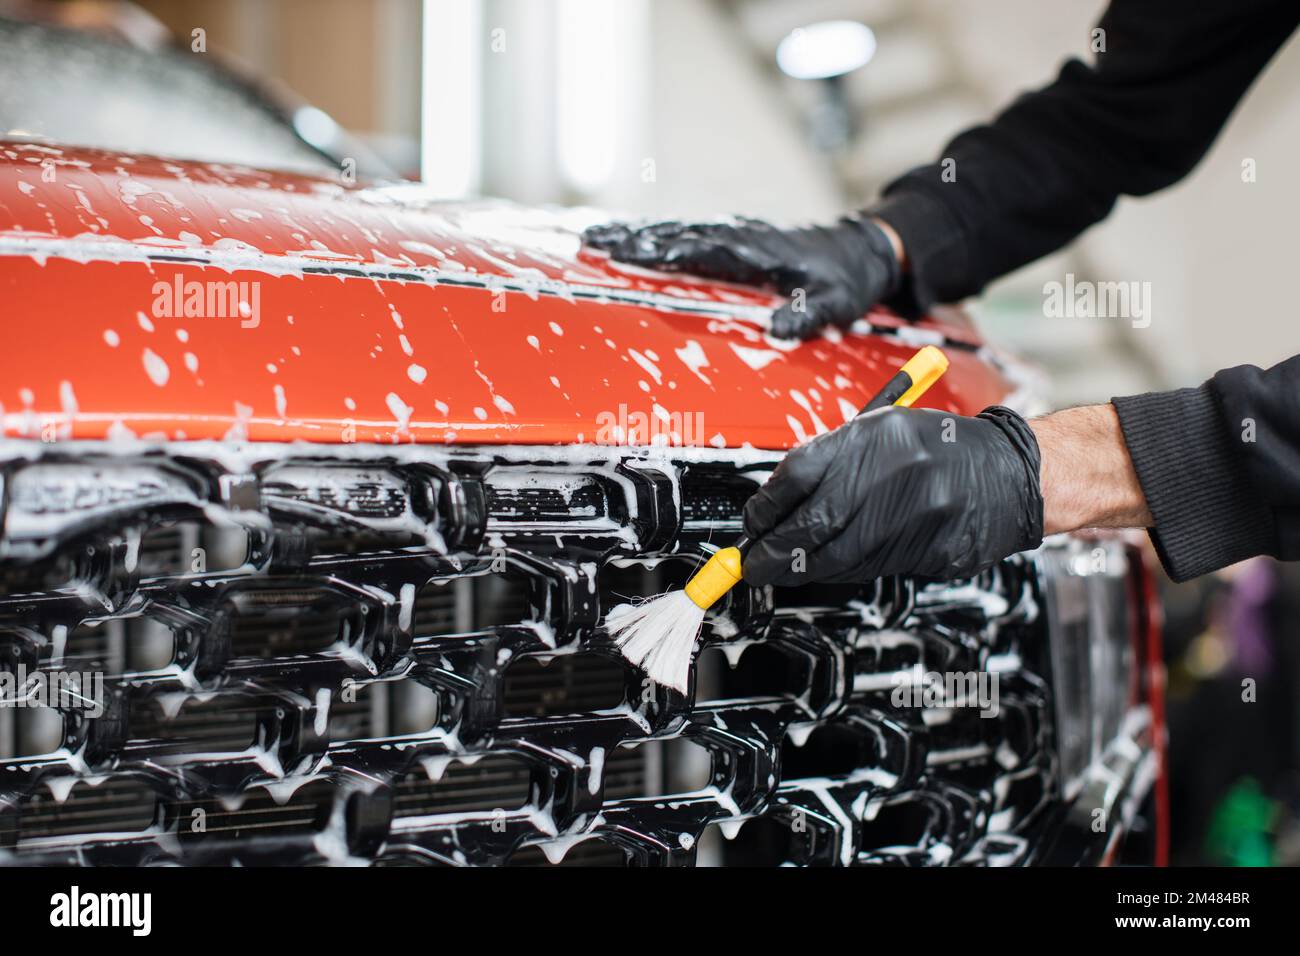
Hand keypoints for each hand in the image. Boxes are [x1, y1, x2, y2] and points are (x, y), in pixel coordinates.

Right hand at [583, 215, 900, 338]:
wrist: (862, 250)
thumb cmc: (847, 280)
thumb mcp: (836, 304)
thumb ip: (807, 317)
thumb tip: (776, 330)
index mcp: (760, 251)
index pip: (706, 248)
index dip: (669, 250)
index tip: (634, 252)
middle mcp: (741, 237)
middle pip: (679, 234)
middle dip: (635, 238)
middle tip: (592, 240)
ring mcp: (735, 236)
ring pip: (678, 231)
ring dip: (636, 234)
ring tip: (594, 236)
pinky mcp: (733, 240)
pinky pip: (687, 235)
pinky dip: (655, 236)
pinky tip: (630, 240)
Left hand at [741, 406, 1043, 585]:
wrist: (1010, 474)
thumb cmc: (941, 449)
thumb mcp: (883, 434)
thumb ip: (833, 461)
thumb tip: (777, 503)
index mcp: (876, 435)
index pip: (799, 473)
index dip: (766, 506)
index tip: (752, 522)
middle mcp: (894, 473)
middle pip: (812, 522)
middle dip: (773, 549)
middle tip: (752, 562)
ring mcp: (915, 515)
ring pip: (838, 556)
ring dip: (800, 569)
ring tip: (777, 570)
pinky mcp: (929, 549)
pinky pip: (868, 569)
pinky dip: (837, 573)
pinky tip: (824, 568)